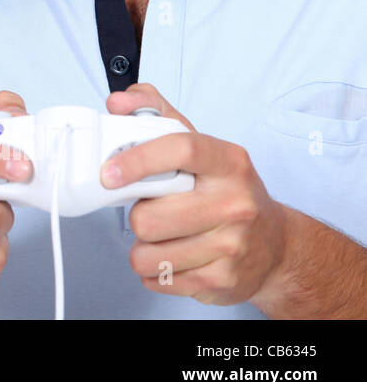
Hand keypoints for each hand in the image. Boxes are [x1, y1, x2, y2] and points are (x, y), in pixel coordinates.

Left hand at [102, 83, 289, 305]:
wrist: (273, 245)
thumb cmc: (225, 191)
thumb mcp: (200, 146)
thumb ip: (155, 114)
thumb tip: (118, 101)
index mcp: (228, 162)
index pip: (181, 149)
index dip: (137, 160)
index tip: (108, 173)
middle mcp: (235, 203)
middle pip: (150, 217)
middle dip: (138, 216)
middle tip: (153, 210)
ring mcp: (232, 246)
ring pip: (148, 252)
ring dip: (143, 247)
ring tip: (164, 236)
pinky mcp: (222, 280)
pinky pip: (158, 279)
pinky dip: (154, 271)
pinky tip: (174, 257)